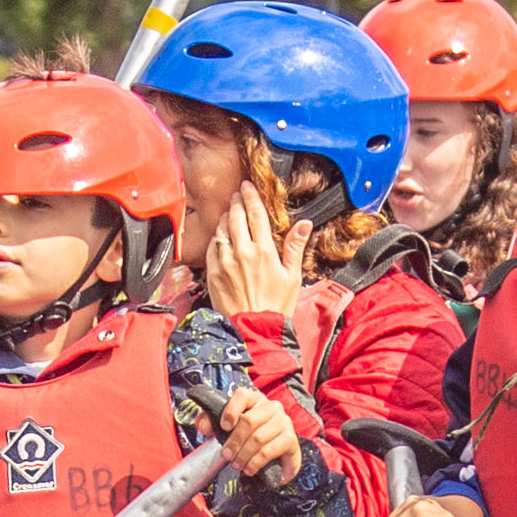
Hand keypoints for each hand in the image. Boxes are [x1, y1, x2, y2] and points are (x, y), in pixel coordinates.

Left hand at [196, 179, 302, 321]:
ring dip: (225, 217)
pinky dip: (216, 238)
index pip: (256, 213)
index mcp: (264, 251)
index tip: (247, 185)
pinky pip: (212, 247)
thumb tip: (304, 223)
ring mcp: (224, 262)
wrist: (254, 330)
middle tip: (237, 194)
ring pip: (221, 229)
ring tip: (229, 213)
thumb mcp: (293, 276)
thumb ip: (295, 247)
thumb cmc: (277, 306)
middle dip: (236, 201)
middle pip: (235, 216)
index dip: (251, 196)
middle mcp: (242, 252)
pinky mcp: (212, 273)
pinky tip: (221, 237)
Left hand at [216, 385, 303, 482]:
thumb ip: (212, 423)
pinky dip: (255, 462)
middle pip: (249, 421)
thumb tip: (202, 425)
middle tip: (226, 455)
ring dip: (243, 455)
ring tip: (236, 465)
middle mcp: (272, 407)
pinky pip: (268, 451)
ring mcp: (284, 422)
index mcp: (255, 399)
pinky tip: (249, 469)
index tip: (224, 427)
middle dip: (234, 441)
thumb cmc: (249, 439)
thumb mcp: (229, 430)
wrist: (276, 459)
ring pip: (258, 438)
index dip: (231, 410)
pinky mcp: (290, 439)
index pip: (242, 395)